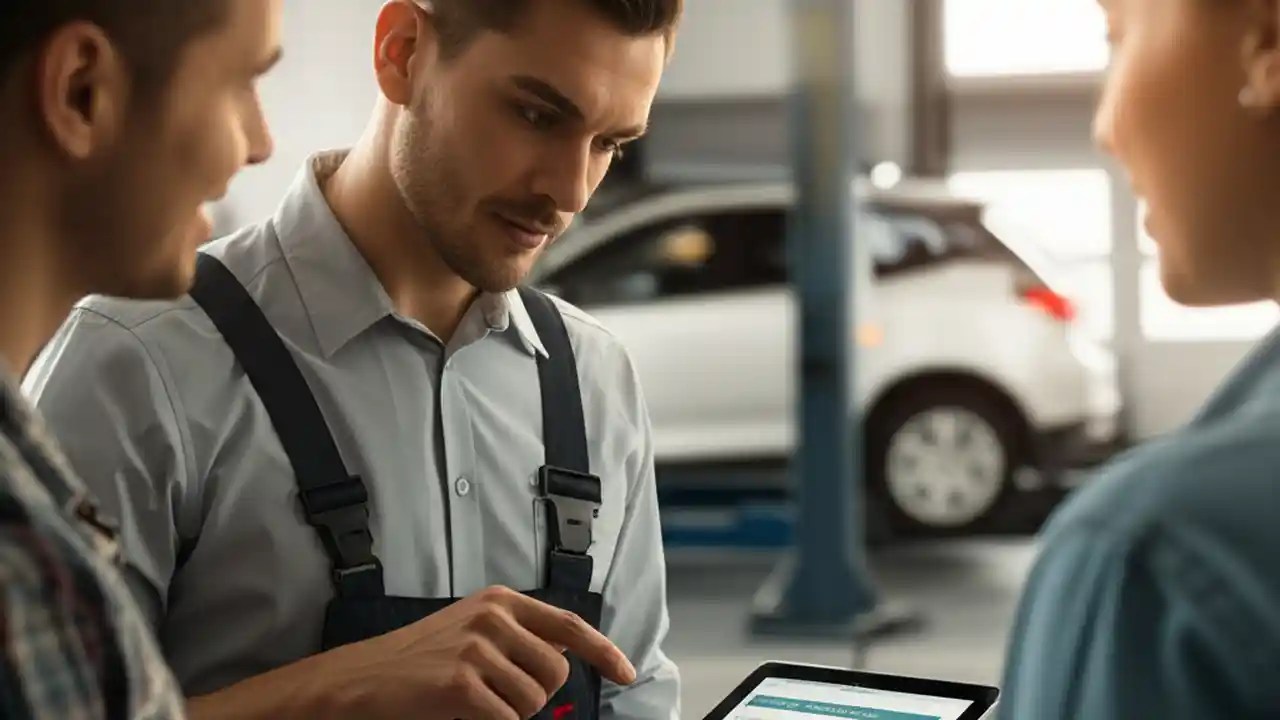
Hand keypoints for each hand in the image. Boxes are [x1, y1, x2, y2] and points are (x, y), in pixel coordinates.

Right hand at [321, 585, 634, 719]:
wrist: (360, 679)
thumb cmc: (419, 660)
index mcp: (501, 601)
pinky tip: (460, 714)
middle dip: (533, 697)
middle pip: (554, 675)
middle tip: (494, 696)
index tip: (626, 673)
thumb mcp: (473, 629)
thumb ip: (518, 636)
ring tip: (472, 702)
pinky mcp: (461, 684)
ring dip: (509, 715)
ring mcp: (477, 649)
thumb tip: (566, 655)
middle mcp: (494, 618)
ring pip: (532, 703)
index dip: (604, 652)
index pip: (569, 625)